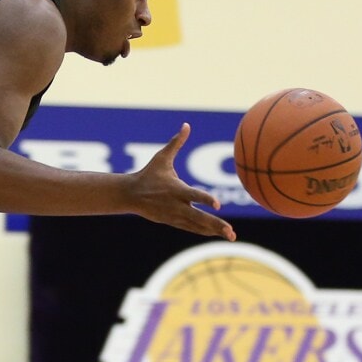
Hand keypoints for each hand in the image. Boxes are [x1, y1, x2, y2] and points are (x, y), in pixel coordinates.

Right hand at [130, 124, 235, 240]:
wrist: (130, 195)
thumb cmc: (148, 174)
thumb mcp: (161, 158)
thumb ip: (176, 143)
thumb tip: (186, 125)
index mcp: (176, 189)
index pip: (193, 195)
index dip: (206, 200)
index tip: (219, 205)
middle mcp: (177, 205)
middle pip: (199, 217)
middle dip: (216, 224)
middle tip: (231, 232)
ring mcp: (175, 216)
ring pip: (197, 225)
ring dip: (214, 230)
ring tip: (231, 236)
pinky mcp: (173, 221)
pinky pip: (192, 228)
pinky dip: (204, 231)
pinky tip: (217, 233)